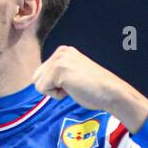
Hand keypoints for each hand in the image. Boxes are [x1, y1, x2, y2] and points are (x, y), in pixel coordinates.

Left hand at [32, 46, 147, 131]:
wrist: (111, 92)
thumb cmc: (93, 89)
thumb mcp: (71, 74)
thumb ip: (56, 73)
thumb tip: (36, 81)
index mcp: (63, 51)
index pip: (40, 73)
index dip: (55, 85)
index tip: (74, 83)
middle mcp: (60, 52)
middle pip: (36, 78)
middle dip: (52, 87)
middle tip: (73, 86)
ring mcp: (59, 59)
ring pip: (38, 84)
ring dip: (54, 92)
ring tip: (74, 87)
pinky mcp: (59, 70)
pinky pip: (43, 90)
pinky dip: (57, 95)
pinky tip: (73, 89)